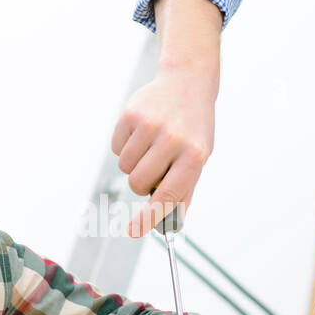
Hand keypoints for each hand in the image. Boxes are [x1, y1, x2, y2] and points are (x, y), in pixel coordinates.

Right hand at [110, 64, 216, 238]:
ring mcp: (150, 125)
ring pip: (125, 167)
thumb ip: (183, 191)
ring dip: (133, 164)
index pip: (167, 196)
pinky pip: (116, 148)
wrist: (187, 83)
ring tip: (151, 145)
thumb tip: (168, 225)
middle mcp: (173, 139)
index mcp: (194, 155)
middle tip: (154, 168)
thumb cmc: (193, 128)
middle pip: (137, 183)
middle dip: (141, 183)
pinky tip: (141, 132)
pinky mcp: (131, 114)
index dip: (149, 218)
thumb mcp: (198, 158)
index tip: (133, 232)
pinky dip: (125, 146)